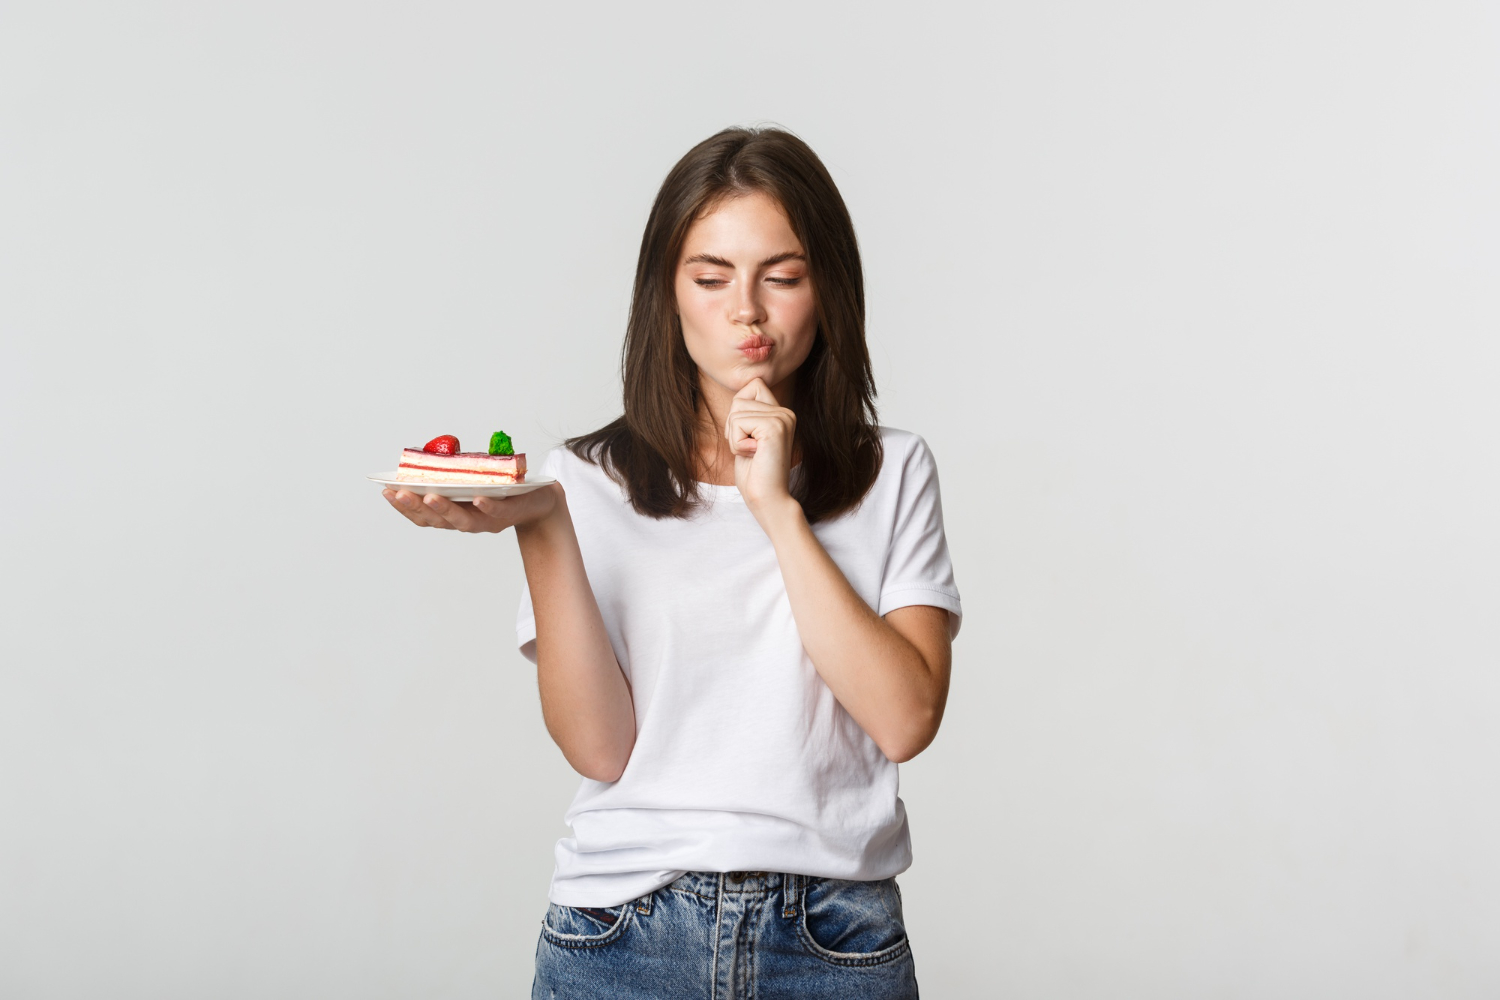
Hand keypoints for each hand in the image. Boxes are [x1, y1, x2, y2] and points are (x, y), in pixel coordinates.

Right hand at [382, 482, 559, 532]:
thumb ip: (454, 471)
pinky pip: (496, 511)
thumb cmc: (502, 488)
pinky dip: (486, 507)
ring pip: (463, 521)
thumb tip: (433, 451)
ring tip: (429, 497)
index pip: (423, 515)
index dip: (404, 507)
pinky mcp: (510, 513)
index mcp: (455, 513)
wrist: (540, 500)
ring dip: (444, 509)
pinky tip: (477, 499)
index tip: (386, 491)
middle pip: (437, 520)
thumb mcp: (473, 478)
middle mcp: (468, 521)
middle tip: (399, 494)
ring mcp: (488, 520)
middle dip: (415, 507)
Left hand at [725, 378, 797, 512]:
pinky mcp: (774, 427)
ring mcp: (782, 418)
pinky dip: (737, 443)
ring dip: (734, 437)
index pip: (753, 385)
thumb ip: (748, 416)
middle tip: (749, 448)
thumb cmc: (755, 473)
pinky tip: (753, 455)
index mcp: (782, 413)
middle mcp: (786, 412)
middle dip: (733, 426)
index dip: (739, 409)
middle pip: (739, 399)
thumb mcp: (749, 438)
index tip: (748, 436)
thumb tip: (737, 397)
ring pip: (736, 411)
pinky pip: (737, 423)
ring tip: (752, 453)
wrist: (767, 499)